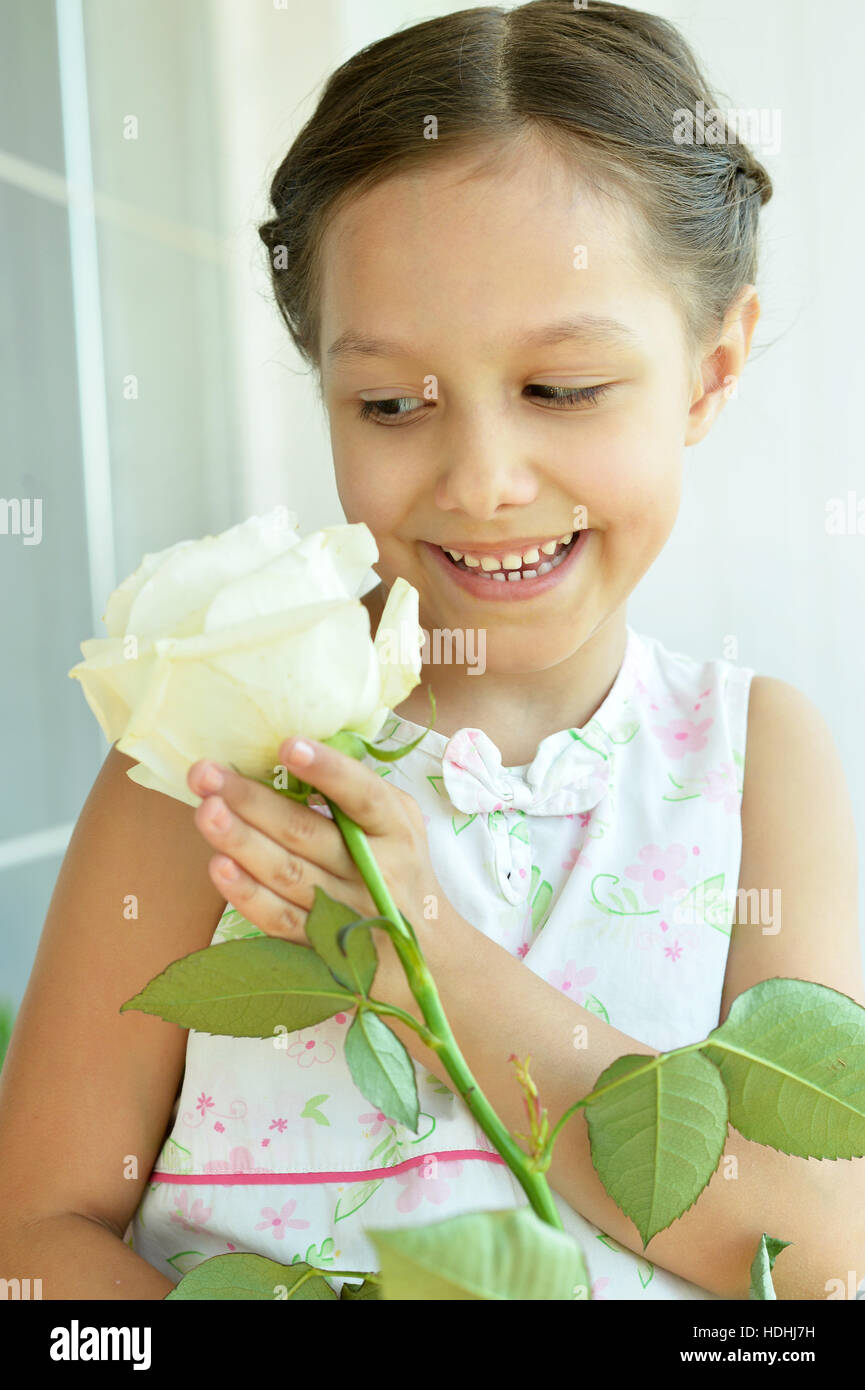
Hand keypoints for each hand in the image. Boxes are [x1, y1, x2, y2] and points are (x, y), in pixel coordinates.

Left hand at [186, 735, 443, 1005]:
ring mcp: (346, 913)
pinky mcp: (321, 946)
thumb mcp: (399, 822)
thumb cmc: (400, 867)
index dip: (328, 771)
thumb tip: (295, 750)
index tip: (289, 746)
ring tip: (205, 811)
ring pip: (286, 874)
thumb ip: (359, 791)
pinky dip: (246, 894)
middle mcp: (373, 871)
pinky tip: (218, 867)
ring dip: (241, 842)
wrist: (428, 954)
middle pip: (306, 834)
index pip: (363, 796)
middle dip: (252, 801)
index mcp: (395, 830)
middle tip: (206, 773)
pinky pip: (278, 919)